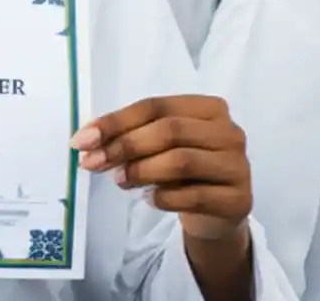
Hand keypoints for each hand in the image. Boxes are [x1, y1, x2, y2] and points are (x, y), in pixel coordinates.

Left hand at [72, 95, 250, 240]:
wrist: (216, 211)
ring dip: (141, 170)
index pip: (155, 106)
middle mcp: (229, 132)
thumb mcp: (157, 146)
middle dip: (124, 146)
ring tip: (120, 180)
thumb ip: (128, 136)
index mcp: (208, 108)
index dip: (115, 121)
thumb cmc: (182, 170)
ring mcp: (238, 166)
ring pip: (181, 161)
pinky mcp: (238, 199)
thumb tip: (85, 141)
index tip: (82, 140)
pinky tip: (149, 198)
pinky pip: (192, 195)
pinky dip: (162, 197)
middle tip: (92, 163)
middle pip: (169, 130)